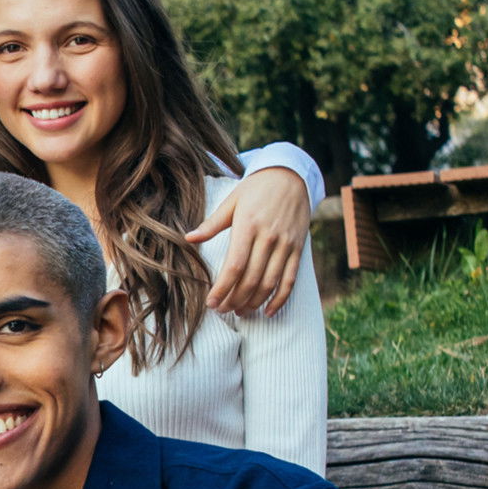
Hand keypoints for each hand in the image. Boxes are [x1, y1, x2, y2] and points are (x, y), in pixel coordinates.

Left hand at [186, 165, 310, 316]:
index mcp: (248, 226)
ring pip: (270, 282)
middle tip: (223, 311)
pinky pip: (290, 279)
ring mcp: (286, 245)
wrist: (290, 176)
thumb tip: (188, 238)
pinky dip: (280, 298)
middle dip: (235, 299)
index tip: (211, 303)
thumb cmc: (255, 189)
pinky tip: (268, 311)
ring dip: (254, 302)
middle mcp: (268, 237)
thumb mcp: (231, 202)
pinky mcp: (298, 249)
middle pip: (251, 278)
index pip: (234, 265)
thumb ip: (211, 224)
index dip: (222, 288)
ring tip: (240, 312)